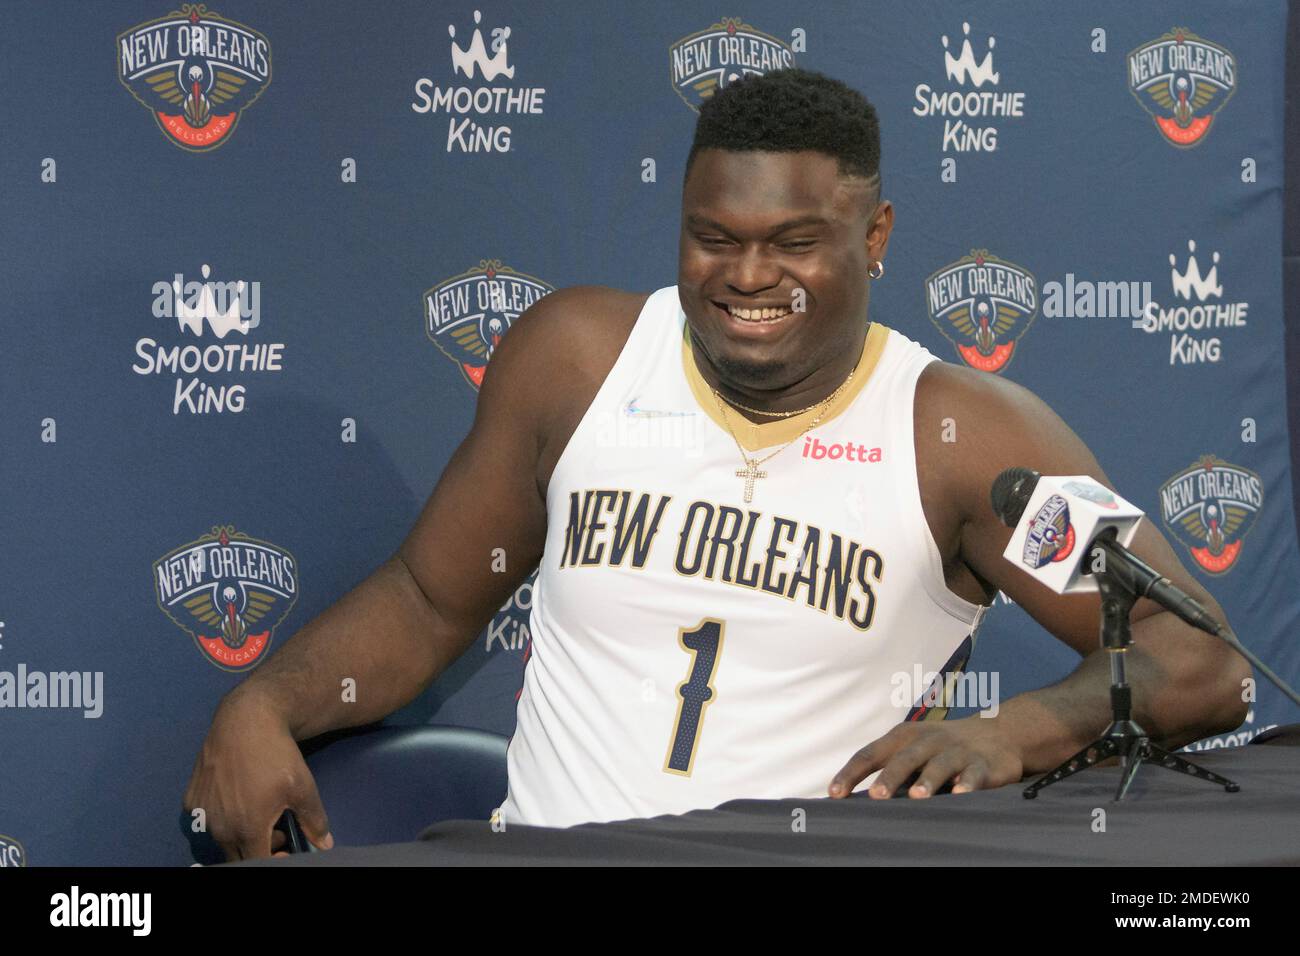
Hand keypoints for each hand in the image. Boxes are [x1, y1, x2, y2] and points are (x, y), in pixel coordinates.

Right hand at [182, 689, 333, 860]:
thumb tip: (324, 845)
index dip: (275, 860)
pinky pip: (206, 822)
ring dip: (241, 835)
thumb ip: (313, 821)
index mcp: (247, 830)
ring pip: (222, 840)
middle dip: (260, 849)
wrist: (244, 721)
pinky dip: (223, 819)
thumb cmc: (276, 755)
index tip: (288, 848)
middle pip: (238, 856)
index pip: (259, 863)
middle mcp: (219, 829)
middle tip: (278, 829)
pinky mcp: (190, 800)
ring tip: (260, 812)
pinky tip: (238, 798)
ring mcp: (200, 815)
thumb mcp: (303, 787)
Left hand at [828, 717, 1024, 798]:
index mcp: (902, 737)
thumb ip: (886, 766)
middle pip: (904, 759)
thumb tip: (849, 795)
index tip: (834, 793)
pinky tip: (961, 794)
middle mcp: (927, 741)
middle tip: (875, 797)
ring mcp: (956, 751)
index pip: (871, 754)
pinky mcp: (983, 764)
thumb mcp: (911, 748)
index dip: (851, 773)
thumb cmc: (939, 747)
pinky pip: (974, 774)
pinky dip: (968, 784)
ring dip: (928, 780)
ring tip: (918, 796)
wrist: (996, 732)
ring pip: (939, 765)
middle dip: (890, 777)